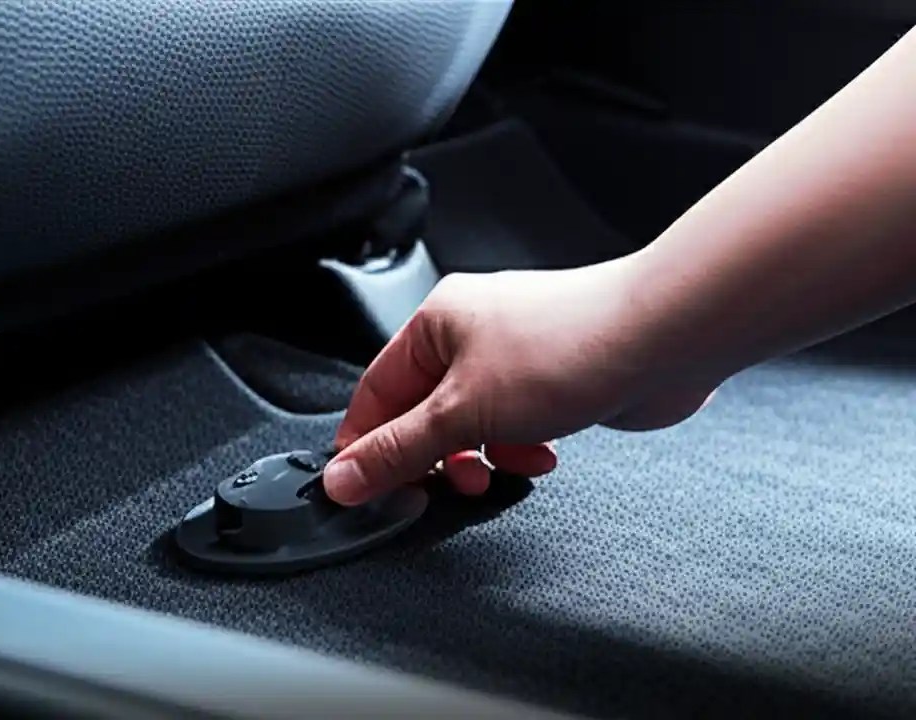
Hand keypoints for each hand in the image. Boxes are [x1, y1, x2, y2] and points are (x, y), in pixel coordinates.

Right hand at [323, 260, 716, 505]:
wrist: (663, 337)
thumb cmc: (568, 348)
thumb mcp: (462, 412)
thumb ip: (398, 451)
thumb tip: (342, 477)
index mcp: (436, 323)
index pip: (376, 393)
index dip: (366, 445)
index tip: (362, 489)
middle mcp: (471, 332)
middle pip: (423, 411)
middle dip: (435, 456)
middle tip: (442, 488)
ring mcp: (514, 355)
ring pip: (472, 422)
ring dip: (482, 455)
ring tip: (500, 469)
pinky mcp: (553, 378)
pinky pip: (515, 423)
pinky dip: (521, 445)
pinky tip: (543, 452)